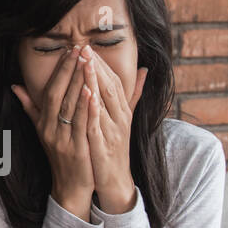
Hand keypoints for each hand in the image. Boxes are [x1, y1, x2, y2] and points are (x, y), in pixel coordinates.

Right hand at [11, 46, 94, 220]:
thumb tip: (15, 86)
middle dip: (70, 70)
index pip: (50, 91)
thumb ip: (31, 108)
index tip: (70, 50)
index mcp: (43, 123)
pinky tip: (91, 91)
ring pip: (70, 107)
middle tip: (79, 48)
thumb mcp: (42, 131)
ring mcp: (63, 140)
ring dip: (78, 82)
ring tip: (87, 61)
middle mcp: (50, 130)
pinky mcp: (77, 150)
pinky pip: (81, 125)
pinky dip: (86, 108)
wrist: (70, 188)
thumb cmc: (60, 156)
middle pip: (59, 95)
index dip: (59, 71)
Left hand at [81, 48, 145, 214]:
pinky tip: (87, 95)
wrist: (116, 180)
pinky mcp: (104, 145)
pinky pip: (98, 123)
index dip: (103, 64)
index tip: (89, 47)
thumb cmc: (115, 148)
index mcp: (123, 111)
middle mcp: (120, 118)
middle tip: (84, 46)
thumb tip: (144, 70)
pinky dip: (93, 108)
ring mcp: (113, 131)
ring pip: (104, 102)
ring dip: (94, 81)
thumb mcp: (124, 119)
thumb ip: (131, 96)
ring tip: (84, 62)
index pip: (114, 81)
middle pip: (110, 87)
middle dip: (97, 66)